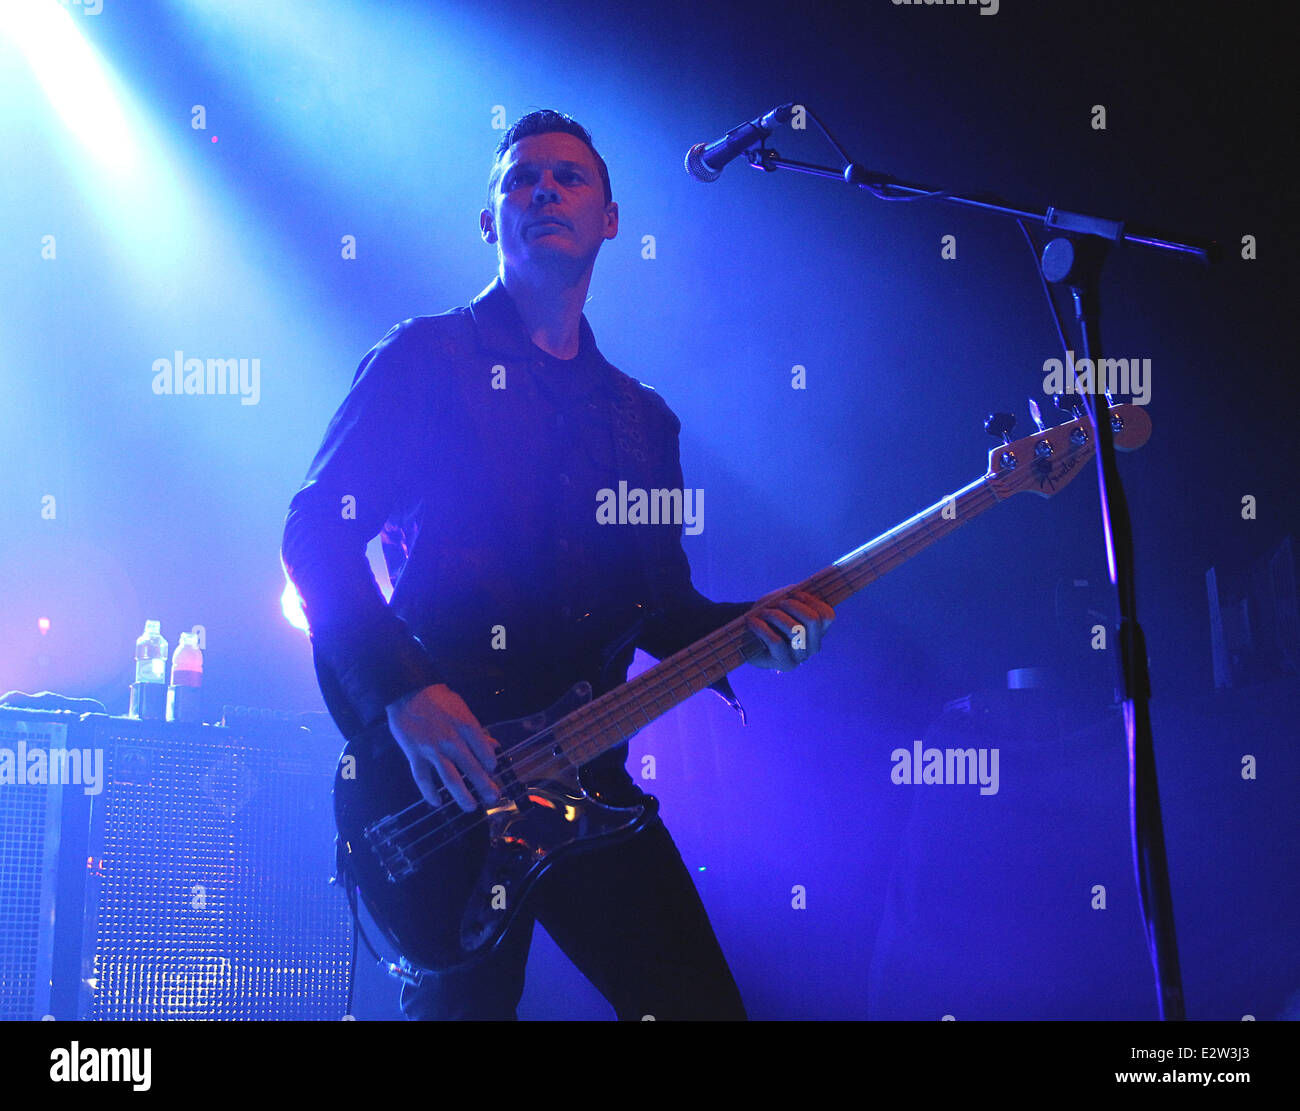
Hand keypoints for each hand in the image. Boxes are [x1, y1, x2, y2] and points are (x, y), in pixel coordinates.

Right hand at [386, 684, 502, 812]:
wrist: (407, 691)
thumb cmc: (438, 698)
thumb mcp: (462, 708)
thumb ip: (477, 730)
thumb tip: (494, 747)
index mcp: (466, 726)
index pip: (485, 752)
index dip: (491, 764)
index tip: (492, 771)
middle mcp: (452, 740)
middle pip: (472, 768)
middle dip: (484, 786)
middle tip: (493, 798)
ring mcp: (432, 749)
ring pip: (450, 777)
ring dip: (462, 795)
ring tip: (471, 807)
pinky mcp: (414, 754)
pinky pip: (422, 777)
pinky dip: (429, 792)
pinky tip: (437, 803)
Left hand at [744, 587, 834, 670]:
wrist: (747, 639)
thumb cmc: (766, 617)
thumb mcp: (779, 601)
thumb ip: (791, 595)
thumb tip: (795, 592)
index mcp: (818, 630)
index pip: (827, 615)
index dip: (809, 600)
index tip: (791, 594)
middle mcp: (813, 645)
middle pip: (813, 620)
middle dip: (792, 605)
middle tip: (777, 603)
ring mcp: (801, 657)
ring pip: (795, 630)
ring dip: (775, 615)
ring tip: (762, 612)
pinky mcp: (786, 664)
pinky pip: (776, 641)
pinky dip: (762, 627)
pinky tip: (752, 622)